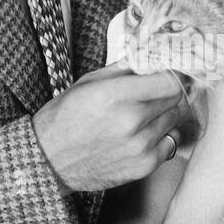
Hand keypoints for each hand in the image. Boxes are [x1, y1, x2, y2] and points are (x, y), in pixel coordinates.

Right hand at [32, 63, 191, 191]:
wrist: (48, 161)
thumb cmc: (64, 119)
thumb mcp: (88, 83)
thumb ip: (123, 70)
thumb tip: (149, 58)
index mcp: (115, 94)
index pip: (169, 80)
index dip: (172, 74)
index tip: (168, 73)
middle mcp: (131, 120)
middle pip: (175, 98)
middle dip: (165, 93)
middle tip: (149, 95)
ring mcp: (140, 146)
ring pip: (174, 119)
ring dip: (162, 115)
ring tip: (138, 118)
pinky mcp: (144, 165)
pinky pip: (170, 143)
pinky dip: (160, 138)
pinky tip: (139, 137)